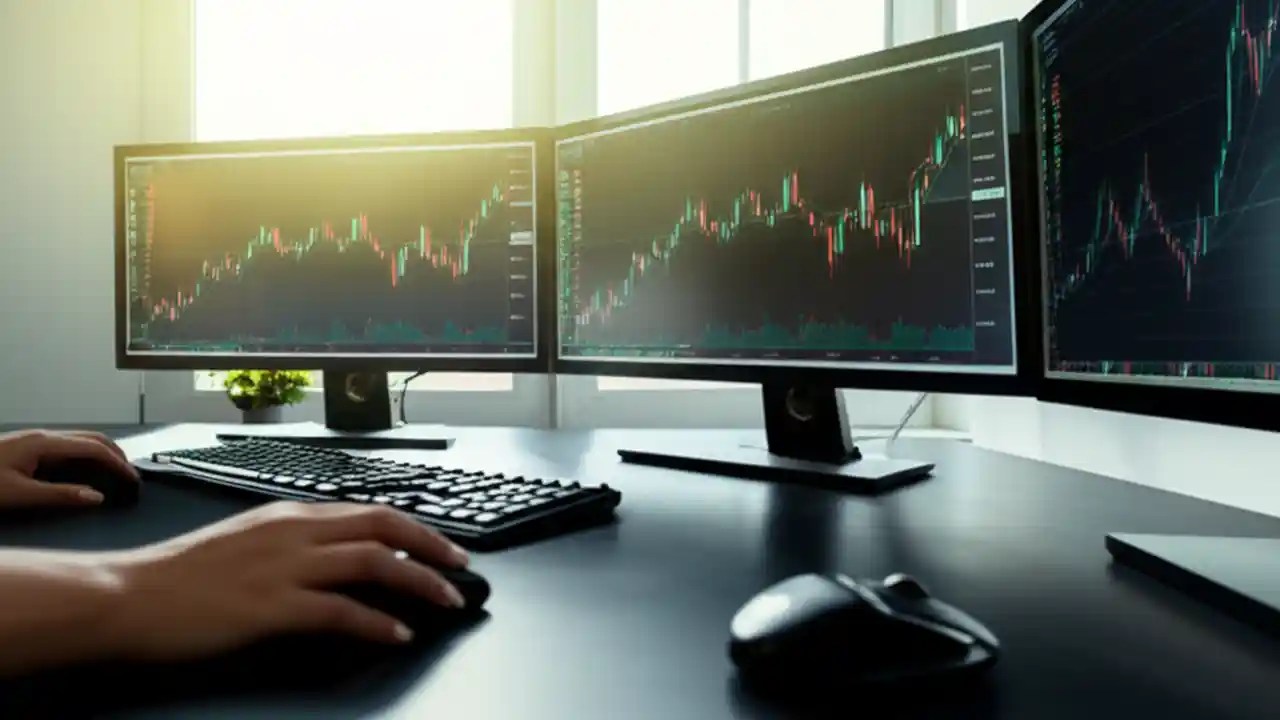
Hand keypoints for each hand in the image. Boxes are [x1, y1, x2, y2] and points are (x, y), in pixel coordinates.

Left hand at [0, 429, 139, 508]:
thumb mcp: (18, 495)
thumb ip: (60, 495)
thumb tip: (97, 497)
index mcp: (44, 444)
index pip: (94, 448)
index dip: (118, 464)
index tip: (133, 480)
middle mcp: (43, 436)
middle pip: (91, 438)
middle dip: (116, 454)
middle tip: (131, 476)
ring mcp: (34, 439)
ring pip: (79, 440)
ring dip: (102, 453)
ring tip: (115, 473)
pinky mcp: (27, 447)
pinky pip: (67, 446)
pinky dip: (86, 456)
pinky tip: (85, 471)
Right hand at [102, 501, 470, 661]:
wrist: (128, 594)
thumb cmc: (182, 574)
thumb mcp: (247, 542)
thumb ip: (294, 542)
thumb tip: (338, 552)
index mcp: (289, 514)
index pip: (369, 510)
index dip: (414, 527)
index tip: (441, 544)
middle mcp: (294, 531)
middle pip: (384, 527)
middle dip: (432, 546)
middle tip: (461, 568)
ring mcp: (284, 567)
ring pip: (374, 562)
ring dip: (420, 582)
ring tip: (446, 601)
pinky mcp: (271, 605)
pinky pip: (341, 610)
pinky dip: (378, 621)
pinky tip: (397, 633)